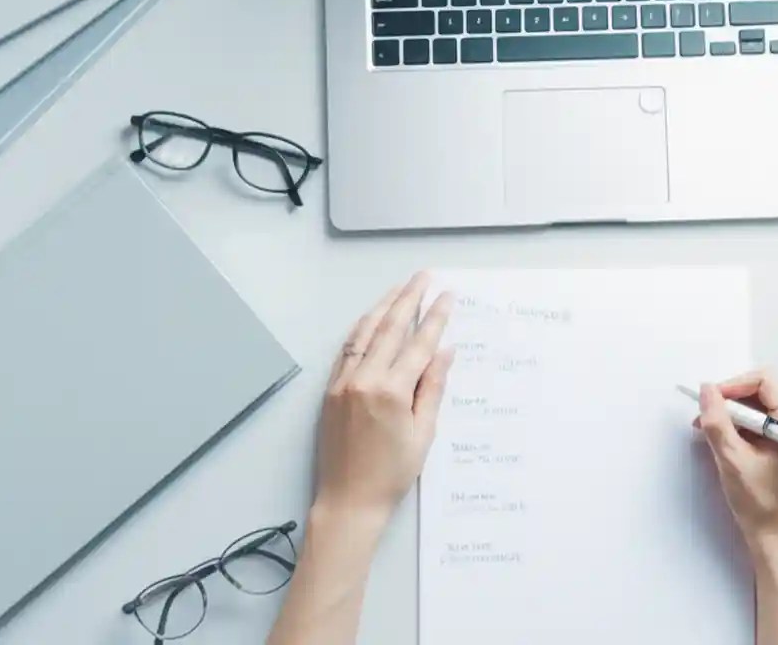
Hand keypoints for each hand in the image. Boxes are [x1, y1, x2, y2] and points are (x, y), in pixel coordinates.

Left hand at [314, 273, 454, 523]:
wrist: (348, 501)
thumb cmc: (392, 475)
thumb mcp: (424, 434)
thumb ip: (433, 388)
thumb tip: (445, 352)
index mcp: (392, 392)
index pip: (419, 344)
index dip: (435, 317)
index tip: (447, 295)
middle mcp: (365, 380)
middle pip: (390, 329)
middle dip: (409, 299)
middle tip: (424, 277)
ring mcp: (343, 383)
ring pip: (364, 333)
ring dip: (383, 307)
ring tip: (400, 288)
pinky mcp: (331, 390)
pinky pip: (347, 350)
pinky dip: (361, 330)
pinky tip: (371, 318)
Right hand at [696, 371, 777, 548]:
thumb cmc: (760, 504)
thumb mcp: (732, 460)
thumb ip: (717, 421)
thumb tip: (706, 390)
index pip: (765, 380)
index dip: (733, 385)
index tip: (710, 401)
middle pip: (764, 391)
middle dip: (731, 400)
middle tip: (705, 417)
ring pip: (762, 407)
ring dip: (735, 415)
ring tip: (710, 431)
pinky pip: (766, 424)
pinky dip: (744, 428)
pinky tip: (726, 442)